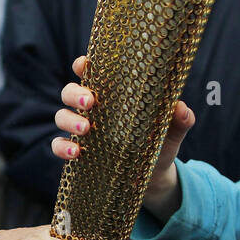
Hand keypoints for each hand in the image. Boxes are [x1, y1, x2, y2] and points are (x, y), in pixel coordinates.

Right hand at [51, 55, 195, 221]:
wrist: (154, 176)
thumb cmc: (160, 143)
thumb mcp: (172, 131)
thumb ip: (180, 119)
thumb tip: (180, 107)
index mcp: (112, 95)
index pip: (91, 73)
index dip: (84, 64)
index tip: (85, 64)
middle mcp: (93, 109)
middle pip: (70, 91)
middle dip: (75, 93)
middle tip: (91, 101)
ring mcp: (82, 130)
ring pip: (61, 116)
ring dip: (70, 120)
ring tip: (87, 129)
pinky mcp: (78, 152)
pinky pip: (58, 145)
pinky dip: (62, 147)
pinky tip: (76, 153)